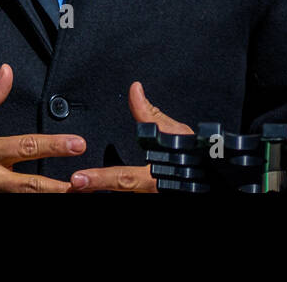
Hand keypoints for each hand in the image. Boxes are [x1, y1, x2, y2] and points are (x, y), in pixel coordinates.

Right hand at [0, 64, 85, 191]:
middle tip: (87, 184)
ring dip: (48, 197)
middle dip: (60, 187)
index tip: (78, 144)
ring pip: (23, 200)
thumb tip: (7, 72)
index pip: (25, 147)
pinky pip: (10, 204)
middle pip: (30, 186)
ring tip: (74, 194)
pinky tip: (48, 198)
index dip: (54, 146)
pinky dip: (29, 202)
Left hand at [68, 81, 192, 191]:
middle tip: (74, 185)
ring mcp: (151, 196)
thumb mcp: (177, 133)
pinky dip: (112, 191)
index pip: (125, 178)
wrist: (212, 180)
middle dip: (96, 188)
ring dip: (101, 191)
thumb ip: (152, 115)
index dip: (101, 178)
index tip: (80, 178)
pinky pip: (131, 195)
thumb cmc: (197, 158)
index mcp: (156, 177)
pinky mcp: (151, 195)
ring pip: (125, 197)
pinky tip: (99, 189)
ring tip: (80, 188)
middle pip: (120, 192)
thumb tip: (135, 91)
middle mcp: (152, 191)